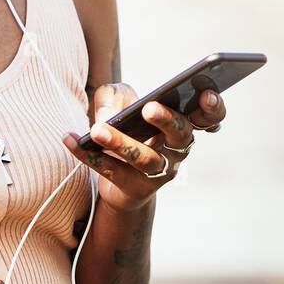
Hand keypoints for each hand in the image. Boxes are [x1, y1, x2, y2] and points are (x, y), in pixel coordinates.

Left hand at [62, 83, 226, 212]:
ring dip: (120, 142)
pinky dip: (88, 155)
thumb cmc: (127, 127)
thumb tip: (107, 115)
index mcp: (183, 123)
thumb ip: (114, 96)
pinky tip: (69, 139)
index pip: (209, 117)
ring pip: (144, 159)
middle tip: (148, 108)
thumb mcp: (120, 101)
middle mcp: (177, 149)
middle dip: (165, 120)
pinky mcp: (134, 188)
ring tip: (96, 129)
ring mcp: (158, 172)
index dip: (213, 107)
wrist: (119, 178)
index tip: (206, 94)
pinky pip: (111, 171)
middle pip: (179, 134)